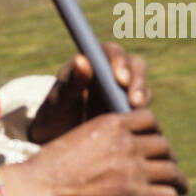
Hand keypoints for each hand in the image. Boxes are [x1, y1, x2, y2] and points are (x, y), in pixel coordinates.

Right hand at [0, 109, 187, 195]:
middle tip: (168, 169)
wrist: (40, 188)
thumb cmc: (52, 166)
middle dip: (168, 158)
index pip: (150, 119)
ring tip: (180, 188)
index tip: (156, 144)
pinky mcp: (134, 195)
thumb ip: (104, 139)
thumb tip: (118, 151)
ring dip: (178, 181)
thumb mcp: (80, 136)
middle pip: (164, 145)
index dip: (156, 132)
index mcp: (112, 123)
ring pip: (171, 171)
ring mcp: (132, 169)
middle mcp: (126, 142)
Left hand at [27, 42, 150, 144]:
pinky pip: (143, 109)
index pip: (111, 52)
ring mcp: (122, 92)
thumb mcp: (58, 103)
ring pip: (142, 86)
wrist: (56, 143)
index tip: (120, 79)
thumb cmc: (53, 118)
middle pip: (134, 66)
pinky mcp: (130, 111)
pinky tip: (136, 125)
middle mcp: (111, 74)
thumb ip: (71, 83)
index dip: (120, 61)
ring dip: (142, 96)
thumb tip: (81, 59)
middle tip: (134, 100)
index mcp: (92, 63)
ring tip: (135, 110)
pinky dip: (143, 115)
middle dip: (137, 80)